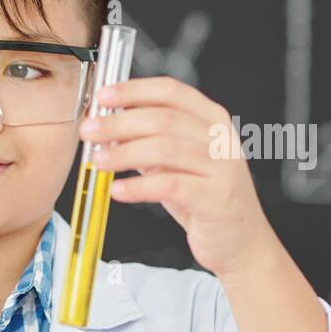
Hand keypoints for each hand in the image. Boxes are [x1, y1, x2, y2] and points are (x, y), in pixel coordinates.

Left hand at [79, 76, 281, 279]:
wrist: (241, 241)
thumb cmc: (204, 198)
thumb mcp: (176, 163)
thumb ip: (149, 143)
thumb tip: (107, 128)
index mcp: (211, 120)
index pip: (171, 92)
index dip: (134, 90)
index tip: (103, 96)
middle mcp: (220, 139)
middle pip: (163, 118)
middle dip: (119, 122)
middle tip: (89, 130)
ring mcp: (222, 167)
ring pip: (166, 149)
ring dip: (124, 153)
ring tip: (97, 160)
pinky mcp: (217, 198)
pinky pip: (171, 185)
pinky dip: (139, 186)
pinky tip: (117, 190)